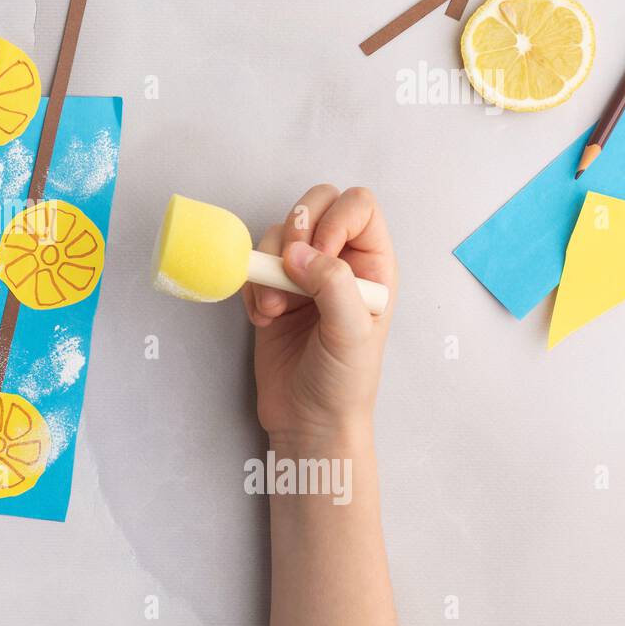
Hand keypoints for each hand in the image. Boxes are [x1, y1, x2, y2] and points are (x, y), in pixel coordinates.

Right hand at [241, 185, 396, 450]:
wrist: (309, 420)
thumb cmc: (345, 382)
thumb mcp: (352, 333)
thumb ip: (333, 285)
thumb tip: (298, 253)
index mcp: (373, 264)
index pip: (358, 206)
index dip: (335, 220)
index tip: (320, 255)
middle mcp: (341, 262)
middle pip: (316, 204)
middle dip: (295, 230)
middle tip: (289, 267)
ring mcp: (304, 275)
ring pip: (278, 233)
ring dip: (269, 266)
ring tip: (274, 307)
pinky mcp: (273, 291)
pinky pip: (254, 264)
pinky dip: (251, 285)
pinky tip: (263, 318)